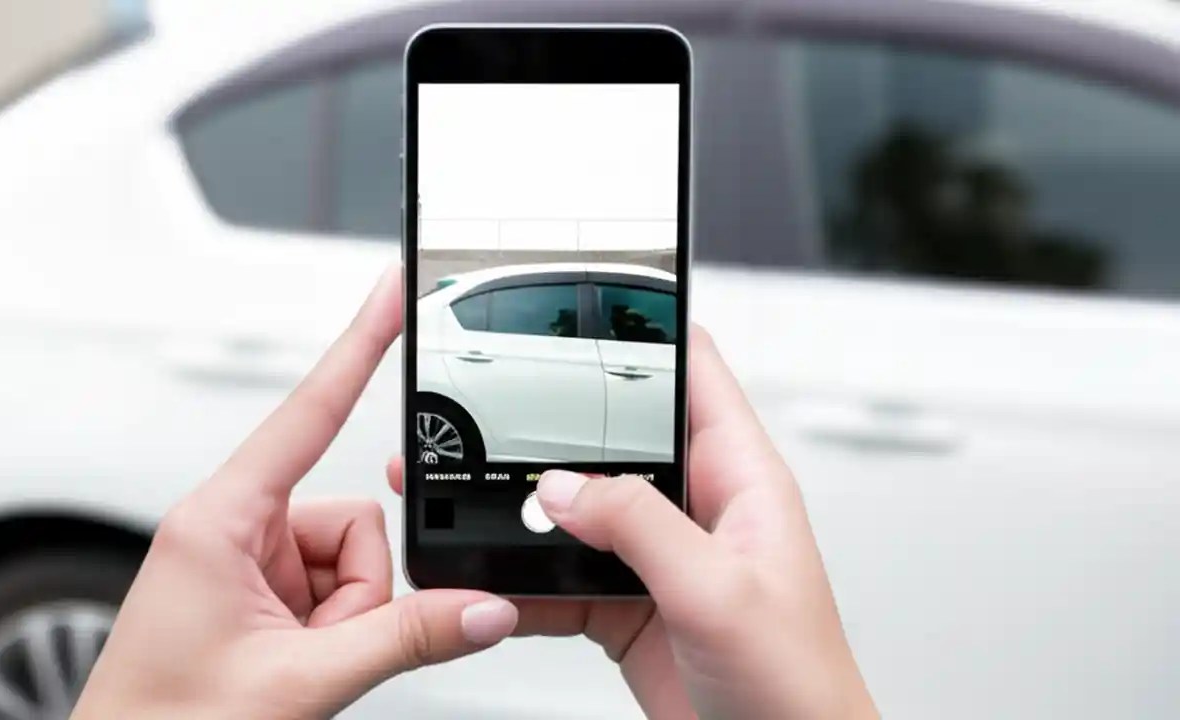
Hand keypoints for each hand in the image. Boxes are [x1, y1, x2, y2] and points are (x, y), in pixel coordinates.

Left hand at [74, 267, 517, 719]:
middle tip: (322, 647)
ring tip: (301, 664)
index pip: (310, 413)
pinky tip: (299, 665)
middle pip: (356, 520)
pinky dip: (338, 632)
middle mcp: (233, 528)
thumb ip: (406, 638)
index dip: (358, 346)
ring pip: (354, 562)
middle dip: (360, 590)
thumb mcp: (300, 682)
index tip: (390, 293)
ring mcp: (248, 564)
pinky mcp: (260, 595)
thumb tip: (485, 607)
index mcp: (220, 519)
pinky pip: (339, 592)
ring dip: (349, 620)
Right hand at [386, 328, 877, 718]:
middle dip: (557, 423)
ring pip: (580, 505)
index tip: (592, 299)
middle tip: (496, 406)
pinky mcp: (628, 604)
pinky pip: (563, 572)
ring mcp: (659, 556)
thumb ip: (639, 526)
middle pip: (617, 435)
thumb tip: (562, 485)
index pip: (694, 374)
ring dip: (530, 502)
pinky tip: (494, 570)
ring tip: (474, 487)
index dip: (648, 328)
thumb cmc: (799, 684)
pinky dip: (524, 573)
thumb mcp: (719, 591)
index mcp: (741, 479)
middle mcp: (698, 508)